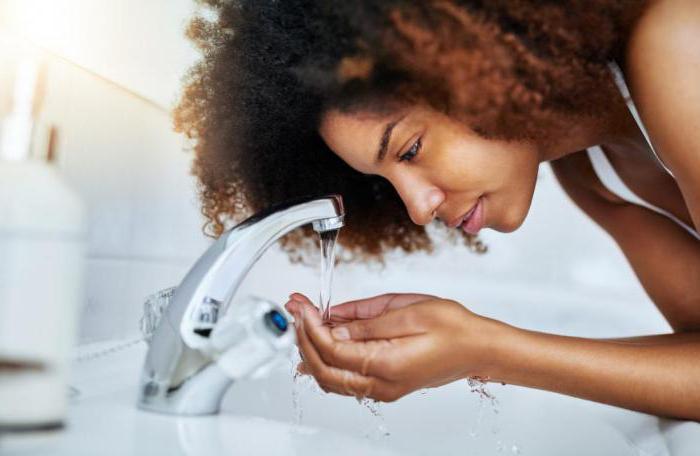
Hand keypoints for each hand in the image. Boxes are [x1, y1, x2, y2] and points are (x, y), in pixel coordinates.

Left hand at [284, 292, 501, 401]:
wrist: (479, 348)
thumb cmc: (453, 327)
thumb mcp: (408, 312)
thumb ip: (366, 322)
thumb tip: (333, 327)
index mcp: (386, 365)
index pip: (332, 350)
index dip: (311, 327)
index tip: (302, 306)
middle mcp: (380, 384)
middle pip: (324, 369)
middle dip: (303, 337)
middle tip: (294, 309)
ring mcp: (382, 388)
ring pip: (330, 378)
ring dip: (311, 349)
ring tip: (301, 320)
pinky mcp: (384, 384)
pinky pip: (344, 379)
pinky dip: (325, 360)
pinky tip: (317, 343)